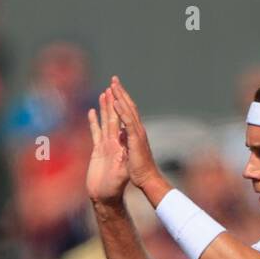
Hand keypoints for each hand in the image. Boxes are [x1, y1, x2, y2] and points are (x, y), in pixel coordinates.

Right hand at [86, 88, 129, 203]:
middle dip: (114, 98)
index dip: (120, 104)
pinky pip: (96, 132)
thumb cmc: (116, 187)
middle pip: (115, 115)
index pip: (122, 119)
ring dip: (106, 106)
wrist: (107, 197)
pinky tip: (92, 112)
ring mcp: (107, 145)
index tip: (117, 90)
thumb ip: (122, 157)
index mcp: (122, 143)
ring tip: (104, 92)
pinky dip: (94, 122)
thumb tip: (123, 144)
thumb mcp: (122, 171)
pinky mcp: (98, 150)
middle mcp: (116, 142)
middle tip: (113, 83)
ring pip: (106, 121)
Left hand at [108, 76, 161, 190]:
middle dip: (120, 92)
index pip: (128, 111)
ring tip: (112, 85)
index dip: (121, 99)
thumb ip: (126, 141)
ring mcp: (136, 134)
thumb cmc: (138, 169)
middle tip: (114, 79)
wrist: (147, 179)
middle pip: (128, 106)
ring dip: (120, 97)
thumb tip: (122, 133)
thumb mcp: (129, 152)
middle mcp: (137, 130)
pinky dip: (122, 112)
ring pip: (128, 111)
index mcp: (135, 132)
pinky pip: (127, 123)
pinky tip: (115, 103)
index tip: (114, 88)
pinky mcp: (135, 140)